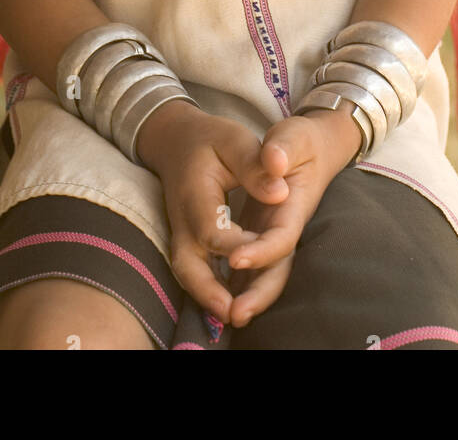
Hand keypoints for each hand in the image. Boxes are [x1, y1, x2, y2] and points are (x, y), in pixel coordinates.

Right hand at [138, 101, 292, 323]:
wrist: (176, 140)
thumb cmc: (211, 139)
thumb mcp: (234, 139)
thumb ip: (255, 165)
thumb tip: (280, 192)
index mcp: (195, 193)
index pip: (213, 231)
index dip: (235, 247)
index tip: (256, 257)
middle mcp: (184, 220)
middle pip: (189, 264)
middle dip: (210, 292)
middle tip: (235, 313)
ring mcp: (182, 234)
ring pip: (188, 274)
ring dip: (208, 299)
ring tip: (236, 318)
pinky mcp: (188, 242)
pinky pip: (194, 272)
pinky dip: (209, 291)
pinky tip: (232, 306)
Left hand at [226, 108, 362, 327]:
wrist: (310, 148)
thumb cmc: (300, 142)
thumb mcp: (293, 135)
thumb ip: (283, 147)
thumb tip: (274, 161)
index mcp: (293, 205)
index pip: (282, 237)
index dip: (261, 251)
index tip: (236, 258)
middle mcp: (284, 226)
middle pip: (277, 269)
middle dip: (258, 293)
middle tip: (235, 314)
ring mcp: (271, 234)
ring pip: (263, 274)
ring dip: (245, 297)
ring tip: (222, 317)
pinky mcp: (258, 235)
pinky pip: (250, 268)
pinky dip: (235, 285)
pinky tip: (215, 301)